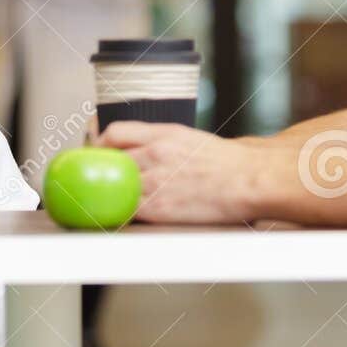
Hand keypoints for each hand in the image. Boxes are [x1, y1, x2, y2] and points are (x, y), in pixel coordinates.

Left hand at [97, 120, 266, 224]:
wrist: (251, 180)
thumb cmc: (227, 163)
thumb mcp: (189, 138)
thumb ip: (159, 142)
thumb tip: (135, 151)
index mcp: (164, 134)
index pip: (115, 132)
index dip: (98, 143)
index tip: (95, 152)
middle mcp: (156, 154)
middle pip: (109, 159)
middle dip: (99, 169)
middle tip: (96, 178)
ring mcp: (156, 181)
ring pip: (114, 185)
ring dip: (108, 192)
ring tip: (108, 198)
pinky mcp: (160, 207)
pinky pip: (128, 209)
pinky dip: (123, 212)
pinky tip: (124, 214)